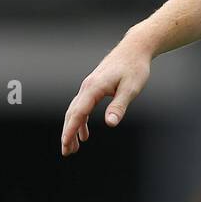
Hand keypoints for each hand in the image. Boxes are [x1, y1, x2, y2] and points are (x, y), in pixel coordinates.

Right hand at [60, 32, 152, 155]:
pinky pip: (83, 107)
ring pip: (76, 111)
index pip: (78, 113)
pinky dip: (81, 121)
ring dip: (73, 129)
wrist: (134, 49)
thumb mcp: (131, 88)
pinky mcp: (94, 87)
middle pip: (72, 113)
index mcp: (94, 88)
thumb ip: (119, 106)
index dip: (70, 130)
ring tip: (73, 148)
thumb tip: (110, 123)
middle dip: (68, 133)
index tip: (65, 144)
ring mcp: (89, 87)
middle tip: (66, 152)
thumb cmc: (135, 68)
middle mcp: (87, 87)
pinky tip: (84, 134)